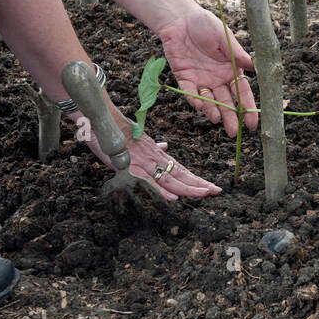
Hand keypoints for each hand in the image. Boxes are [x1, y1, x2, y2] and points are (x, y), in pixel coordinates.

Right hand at [81, 111, 219, 200]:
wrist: (102, 120)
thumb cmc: (118, 131)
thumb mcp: (140, 139)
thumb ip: (153, 146)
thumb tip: (166, 146)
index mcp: (157, 155)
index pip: (181, 169)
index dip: (196, 179)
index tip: (211, 187)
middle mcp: (154, 159)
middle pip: (180, 175)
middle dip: (199, 184)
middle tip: (217, 191)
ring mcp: (144, 163)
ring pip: (170, 179)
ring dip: (188, 188)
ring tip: (205, 193)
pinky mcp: (131, 167)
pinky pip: (148, 181)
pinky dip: (160, 190)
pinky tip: (173, 198)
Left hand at [159, 5, 259, 137]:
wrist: (180, 19)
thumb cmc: (205, 24)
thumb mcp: (224, 37)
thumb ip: (236, 53)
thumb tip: (254, 67)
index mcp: (231, 70)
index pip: (242, 92)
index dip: (248, 107)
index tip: (253, 123)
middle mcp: (218, 78)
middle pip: (226, 102)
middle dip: (230, 117)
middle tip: (234, 132)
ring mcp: (201, 79)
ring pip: (209, 101)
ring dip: (212, 111)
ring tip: (215, 120)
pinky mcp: (184, 77)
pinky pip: (190, 92)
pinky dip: (194, 99)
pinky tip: (199, 105)